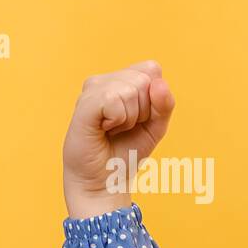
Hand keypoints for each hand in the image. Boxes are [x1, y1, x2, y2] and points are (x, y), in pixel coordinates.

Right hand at [62, 60, 174, 218]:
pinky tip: (104, 128)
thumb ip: (164, 104)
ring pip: (130, 90)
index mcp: (121, 80)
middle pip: (144, 79)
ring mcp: (91, 90)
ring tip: (113, 128)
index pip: (152, 69)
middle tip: (125, 126)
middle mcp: (104, 80)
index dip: (154, 98)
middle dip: (143, 110)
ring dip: (130, 117)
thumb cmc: (127, 150)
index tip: (141, 118)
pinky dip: (118, 119)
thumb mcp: (156, 126)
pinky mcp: (83, 103)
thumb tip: (159, 83)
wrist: (106, 178)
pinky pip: (113, 100)